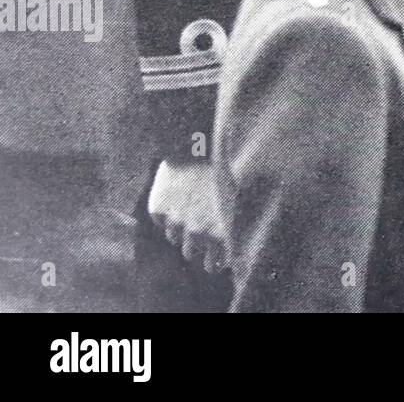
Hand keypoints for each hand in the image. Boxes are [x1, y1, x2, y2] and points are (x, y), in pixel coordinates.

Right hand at [147, 159, 227, 273]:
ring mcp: (175, 223)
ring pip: (174, 238)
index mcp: (221, 232)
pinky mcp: (158, 211)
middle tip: (201, 223)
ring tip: (190, 204)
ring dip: (181, 227)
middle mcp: (197, 233)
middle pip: (190, 254)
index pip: (213, 266)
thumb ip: (232, 229)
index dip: (213, 260)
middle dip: (196, 243)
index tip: (214, 254)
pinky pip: (160, 221)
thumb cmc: (223, 173)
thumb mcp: (235, 201)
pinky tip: (177, 194)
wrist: (200, 146)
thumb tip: (232, 256)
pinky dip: (166, 212)